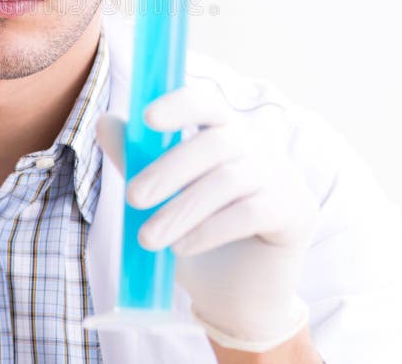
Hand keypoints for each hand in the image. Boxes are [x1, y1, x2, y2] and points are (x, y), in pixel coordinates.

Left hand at [96, 80, 318, 352]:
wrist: (236, 298)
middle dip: (169, 170)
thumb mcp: (161, 196)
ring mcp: (282, 175)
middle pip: (214, 143)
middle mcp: (257, 145)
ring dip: (181, 210)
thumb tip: (105, 122)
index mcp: (224, 131)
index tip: (147, 118)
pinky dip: (210, 230)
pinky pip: (250, 213)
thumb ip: (136, 158)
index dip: (179, 105)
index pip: (206, 103)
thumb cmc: (197, 234)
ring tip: (148, 238)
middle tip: (133, 198)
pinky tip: (183, 248)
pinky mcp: (297, 211)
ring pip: (227, 181)